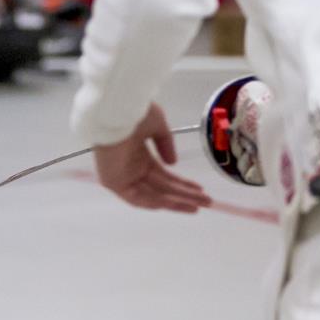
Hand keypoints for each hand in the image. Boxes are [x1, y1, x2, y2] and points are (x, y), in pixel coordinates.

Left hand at [90, 104, 212, 212]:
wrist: (116, 111)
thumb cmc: (134, 113)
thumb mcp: (157, 126)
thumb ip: (165, 144)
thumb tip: (173, 163)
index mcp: (139, 155)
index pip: (163, 176)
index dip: (182, 183)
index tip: (199, 189)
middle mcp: (131, 168)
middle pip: (161, 188)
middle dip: (184, 196)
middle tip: (205, 203)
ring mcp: (122, 176)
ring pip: (152, 195)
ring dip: (175, 202)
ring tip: (196, 207)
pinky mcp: (114, 182)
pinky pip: (137, 198)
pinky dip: (155, 202)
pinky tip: (174, 204)